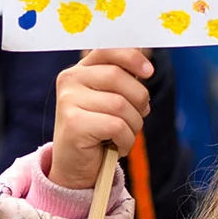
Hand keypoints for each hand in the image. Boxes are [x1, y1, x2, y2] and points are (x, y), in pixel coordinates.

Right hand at [51, 48, 151, 190]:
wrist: (75, 167)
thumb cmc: (97, 132)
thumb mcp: (108, 101)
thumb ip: (121, 82)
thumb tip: (145, 66)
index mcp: (78, 71)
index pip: (107, 51)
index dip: (132, 58)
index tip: (149, 71)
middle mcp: (69, 80)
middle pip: (119, 77)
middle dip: (139, 100)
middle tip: (138, 117)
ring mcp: (68, 101)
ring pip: (121, 104)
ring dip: (134, 126)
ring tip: (125, 136)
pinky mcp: (73, 123)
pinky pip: (116, 126)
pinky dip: (126, 140)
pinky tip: (118, 147)